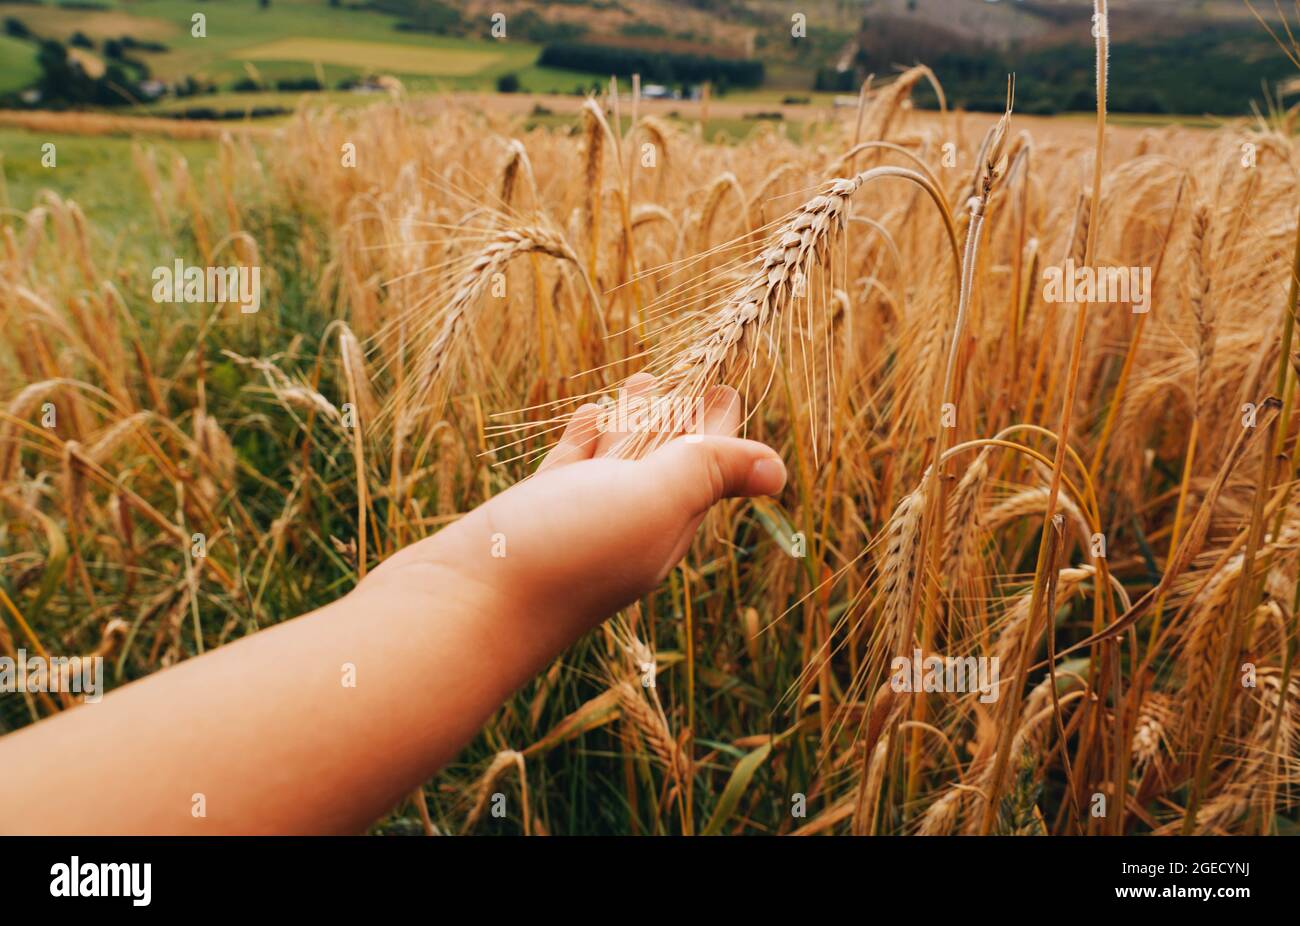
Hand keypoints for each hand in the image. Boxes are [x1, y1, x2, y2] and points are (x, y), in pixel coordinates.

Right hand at [363, 376, 785, 633]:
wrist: (458, 614)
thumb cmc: (560, 556)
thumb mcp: (650, 503)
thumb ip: (708, 474)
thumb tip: (779, 471)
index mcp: (666, 526)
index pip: (707, 467)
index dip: (722, 427)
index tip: (727, 389)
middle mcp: (626, 528)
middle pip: (668, 462)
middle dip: (684, 419)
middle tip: (696, 374)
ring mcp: (574, 524)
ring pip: (617, 462)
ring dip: (636, 422)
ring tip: (644, 380)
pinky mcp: (528, 520)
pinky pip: (568, 472)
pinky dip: (584, 441)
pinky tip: (587, 417)